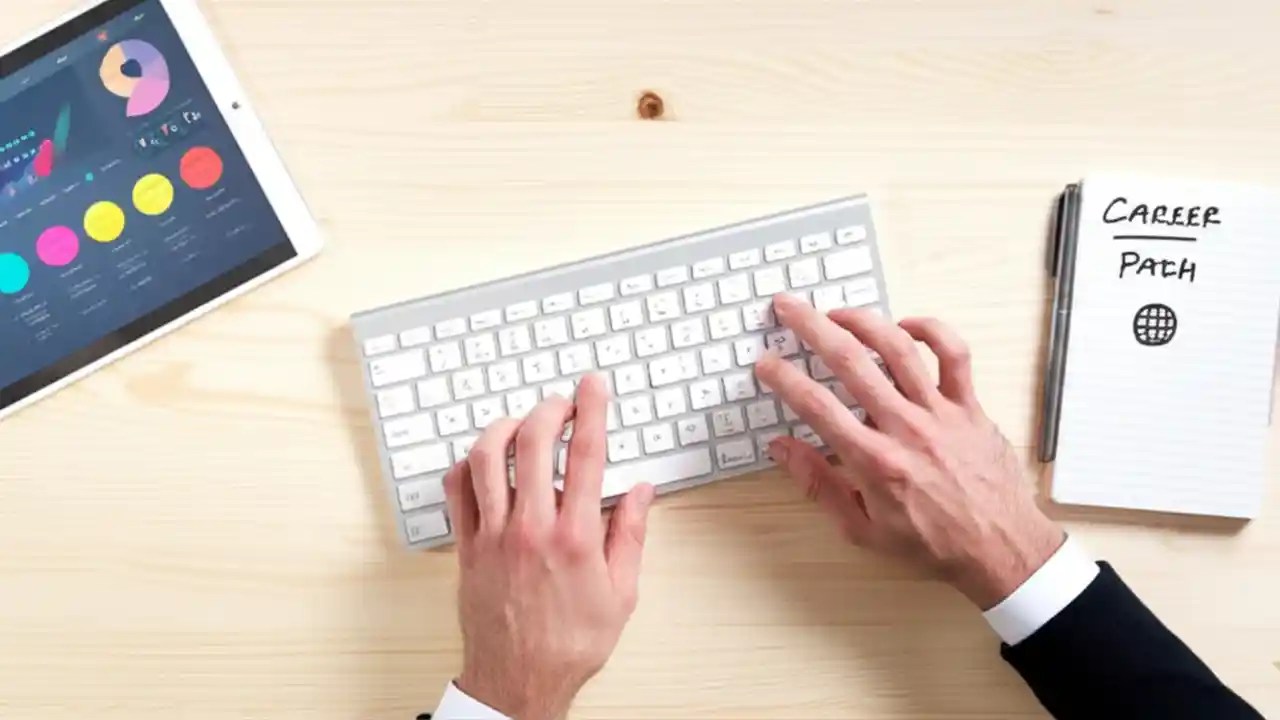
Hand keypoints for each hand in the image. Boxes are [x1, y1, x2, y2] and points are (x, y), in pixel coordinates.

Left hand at [442, 373, 655, 719]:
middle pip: (535, 442)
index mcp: (575, 537)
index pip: (587, 455)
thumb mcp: (622, 593)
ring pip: (488, 457)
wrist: (519, 680)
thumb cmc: (570, 643)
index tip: (594, 386)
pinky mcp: (467, 547)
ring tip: (523, 422)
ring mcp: (493, 535)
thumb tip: (643, 491)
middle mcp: (531, 528)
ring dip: (506, 427)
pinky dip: (468, 463)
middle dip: (551, 408)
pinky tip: (485, 460)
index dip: (593, 409)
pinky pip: (457, 490)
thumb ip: (631, 534)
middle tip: (563, 401)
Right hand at [755, 295, 1063, 608]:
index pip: (816, 406)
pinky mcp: (969, 406)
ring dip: (862, 321)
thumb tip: (782, 449)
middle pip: (850, 361)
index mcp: (873, 461)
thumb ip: (819, 485)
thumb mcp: (862, 529)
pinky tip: (905, 326)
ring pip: (898, 348)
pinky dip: (931, 330)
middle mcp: (905, 428)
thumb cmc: (931, 544)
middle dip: (811, 328)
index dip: (783, 378)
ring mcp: (940, 412)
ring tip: (837, 311)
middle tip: (788, 307)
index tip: (765, 362)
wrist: (1000, 549)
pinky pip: (954, 354)